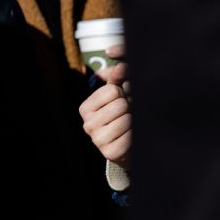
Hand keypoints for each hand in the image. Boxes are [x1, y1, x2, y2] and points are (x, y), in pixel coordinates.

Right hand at [80, 46, 130, 165]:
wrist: (127, 146)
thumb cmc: (121, 115)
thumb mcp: (116, 95)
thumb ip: (116, 79)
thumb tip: (121, 66)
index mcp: (85, 109)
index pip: (112, 91)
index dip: (122, 94)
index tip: (121, 102)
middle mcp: (87, 125)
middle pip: (120, 104)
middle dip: (129, 108)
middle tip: (127, 115)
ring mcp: (97, 140)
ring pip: (126, 119)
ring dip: (133, 121)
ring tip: (130, 126)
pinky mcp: (110, 153)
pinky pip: (129, 137)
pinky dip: (134, 135)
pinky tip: (130, 137)